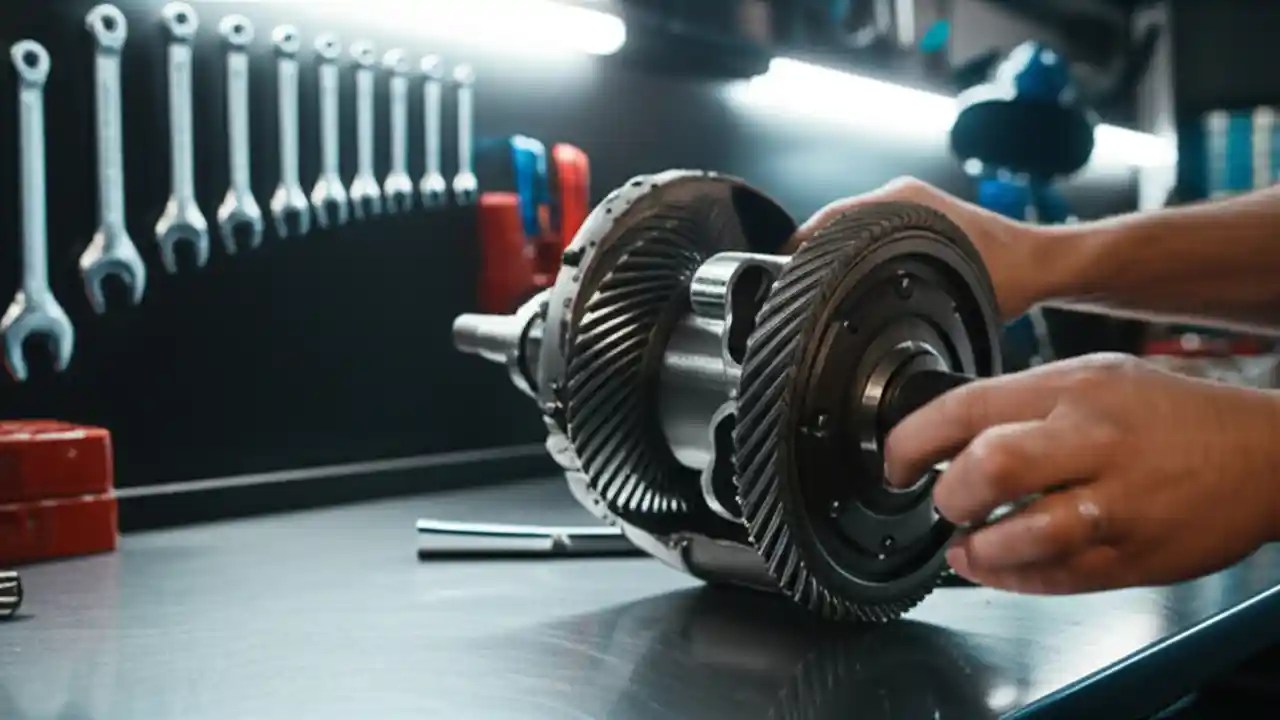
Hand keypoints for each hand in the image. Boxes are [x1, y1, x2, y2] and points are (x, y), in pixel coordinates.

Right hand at [788, 177, 1051, 319]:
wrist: (1046, 266)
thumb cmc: (1010, 275)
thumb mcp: (948, 290)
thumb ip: (898, 297)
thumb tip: (854, 314)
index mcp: (901, 201)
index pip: (829, 218)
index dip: (801, 246)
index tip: (784, 272)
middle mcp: (900, 197)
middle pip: (834, 224)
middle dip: (812, 254)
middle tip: (793, 288)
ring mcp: (909, 207)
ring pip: (851, 231)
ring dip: (834, 256)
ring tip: (814, 289)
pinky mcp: (917, 223)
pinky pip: (871, 237)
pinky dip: (856, 257)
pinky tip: (852, 284)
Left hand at [884, 353, 1279, 593]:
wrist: (1265, 456)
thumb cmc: (1170, 416)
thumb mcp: (1094, 379)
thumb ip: (1022, 402)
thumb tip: (945, 432)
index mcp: (1073, 387)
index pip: (968, 407)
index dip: (912, 440)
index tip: (895, 462)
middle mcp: (1094, 439)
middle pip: (991, 465)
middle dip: (946, 494)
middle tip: (939, 502)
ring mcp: (1118, 502)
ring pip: (1024, 533)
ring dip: (977, 547)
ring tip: (966, 543)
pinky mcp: (1134, 555)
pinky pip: (1056, 578)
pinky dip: (1012, 578)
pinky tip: (997, 566)